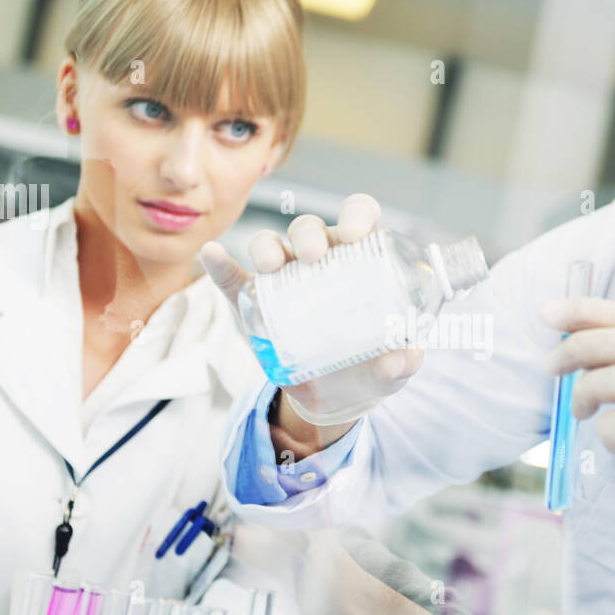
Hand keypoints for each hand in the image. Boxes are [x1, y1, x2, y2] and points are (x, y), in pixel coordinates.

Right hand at [199, 193, 423, 426]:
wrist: (335, 399)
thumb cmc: (371, 368)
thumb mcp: (391, 370)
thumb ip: (401, 364)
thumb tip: (402, 357)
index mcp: (360, 260)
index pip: (359, 217)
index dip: (357, 215)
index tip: (355, 234)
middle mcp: (320, 261)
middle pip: (310, 229)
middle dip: (309, 234)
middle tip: (313, 257)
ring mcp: (284, 282)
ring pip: (272, 246)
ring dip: (267, 247)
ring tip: (270, 266)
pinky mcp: (255, 307)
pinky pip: (233, 281)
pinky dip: (220, 265)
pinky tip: (212, 255)